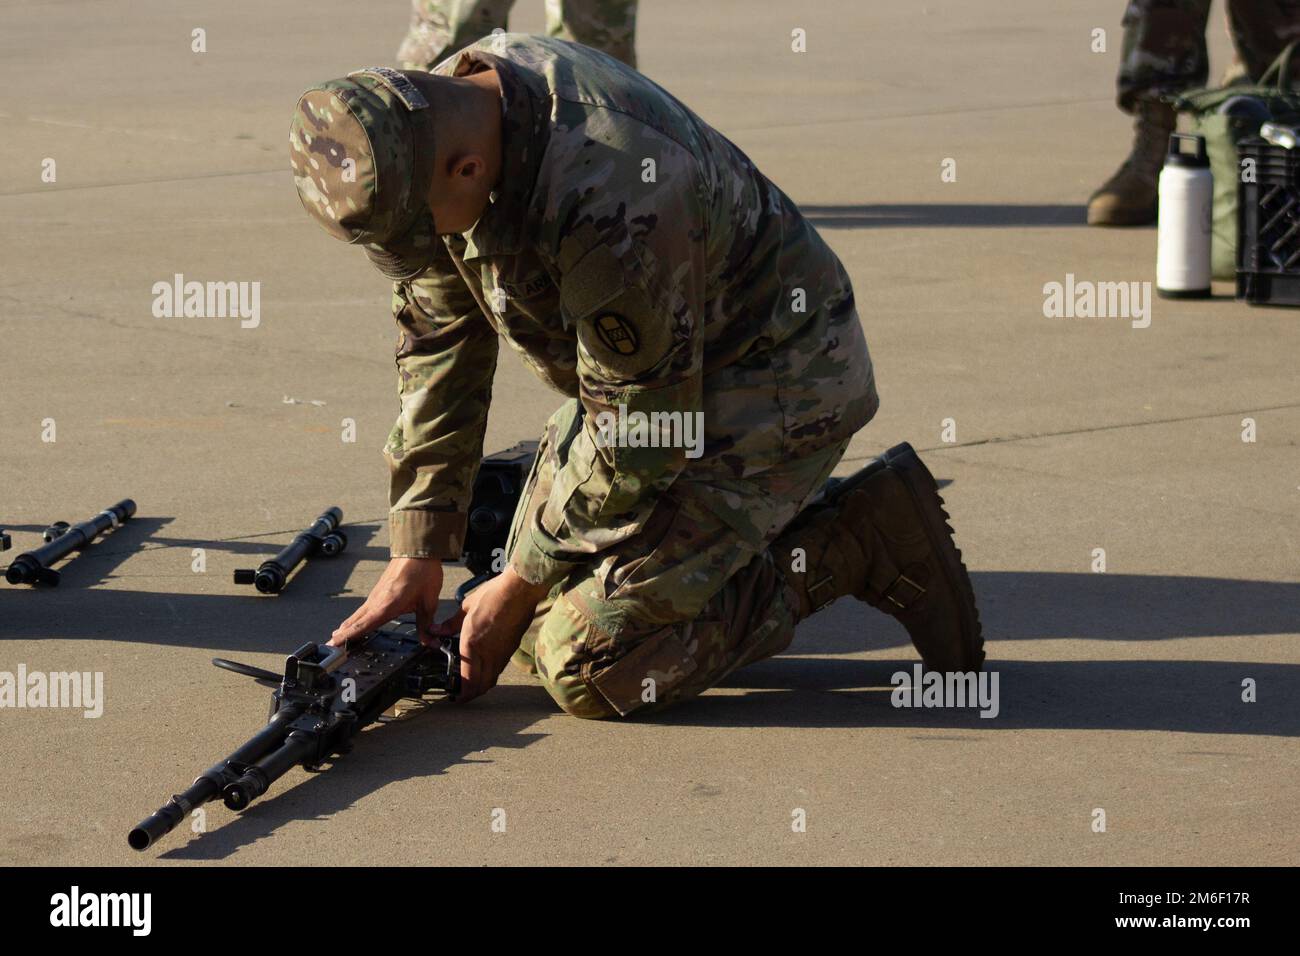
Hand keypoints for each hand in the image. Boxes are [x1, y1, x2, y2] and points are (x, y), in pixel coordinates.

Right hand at [330, 557, 443, 646]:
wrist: (417, 550)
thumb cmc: (422, 572)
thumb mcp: (428, 603)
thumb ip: (426, 625)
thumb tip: (430, 641)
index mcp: (386, 606)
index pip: (362, 626)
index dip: (347, 637)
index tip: (334, 645)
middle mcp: (376, 601)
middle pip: (354, 622)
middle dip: (342, 635)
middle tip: (329, 647)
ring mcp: (375, 596)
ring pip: (357, 615)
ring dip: (346, 626)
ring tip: (336, 637)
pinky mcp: (378, 591)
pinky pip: (363, 609)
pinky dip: (355, 618)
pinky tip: (355, 622)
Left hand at [436, 567, 548, 702]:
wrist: (519, 591)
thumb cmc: (493, 595)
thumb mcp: (466, 607)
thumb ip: (450, 623)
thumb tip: (436, 631)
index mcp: (472, 643)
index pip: (467, 678)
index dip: (462, 693)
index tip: (455, 697)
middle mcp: (488, 652)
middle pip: (482, 685)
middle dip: (472, 695)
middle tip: (463, 697)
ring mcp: (502, 652)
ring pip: (493, 678)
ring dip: (482, 686)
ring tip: (473, 686)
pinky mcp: (512, 648)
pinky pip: (500, 668)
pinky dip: (491, 674)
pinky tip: (486, 669)